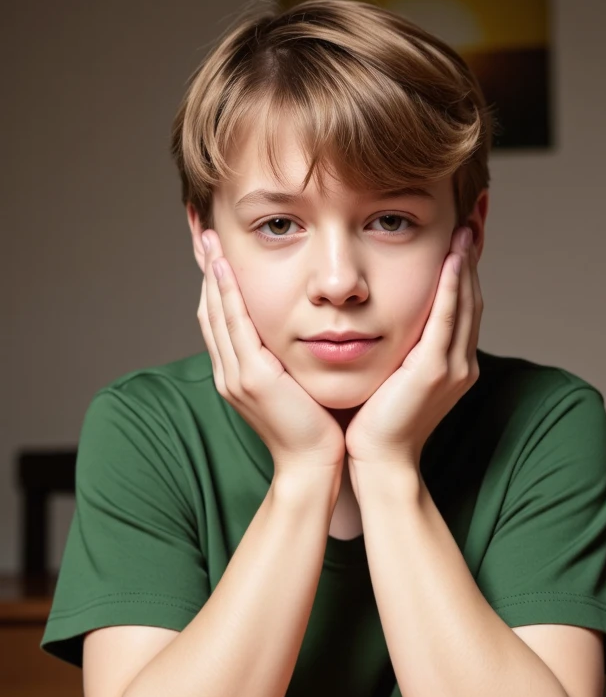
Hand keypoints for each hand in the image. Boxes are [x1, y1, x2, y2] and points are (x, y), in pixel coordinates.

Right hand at [198, 230, 345, 477]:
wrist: (314, 466)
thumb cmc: (315, 429)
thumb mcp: (296, 387)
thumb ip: (289, 361)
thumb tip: (300, 334)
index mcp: (237, 373)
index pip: (219, 319)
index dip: (214, 284)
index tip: (215, 251)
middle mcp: (228, 371)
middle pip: (208, 309)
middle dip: (205, 269)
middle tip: (200, 231)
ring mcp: (234, 375)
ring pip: (215, 312)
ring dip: (211, 273)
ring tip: (206, 237)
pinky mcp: (251, 378)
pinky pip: (234, 326)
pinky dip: (227, 295)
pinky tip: (224, 268)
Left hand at [345, 225, 482, 489]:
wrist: (378, 462)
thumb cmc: (374, 423)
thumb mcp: (390, 375)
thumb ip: (396, 346)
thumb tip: (379, 317)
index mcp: (450, 363)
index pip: (463, 303)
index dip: (465, 264)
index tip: (465, 227)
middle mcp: (460, 362)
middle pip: (473, 295)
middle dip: (474, 252)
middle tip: (477, 210)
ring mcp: (452, 367)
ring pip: (467, 302)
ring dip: (468, 260)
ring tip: (470, 222)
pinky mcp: (435, 372)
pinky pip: (448, 319)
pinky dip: (453, 286)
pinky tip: (452, 257)